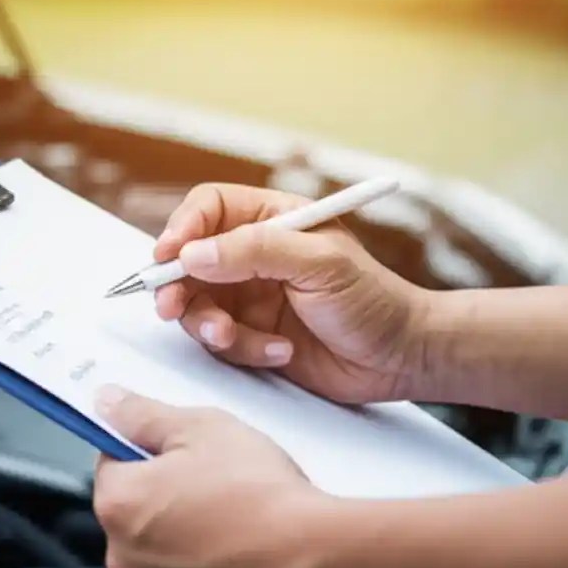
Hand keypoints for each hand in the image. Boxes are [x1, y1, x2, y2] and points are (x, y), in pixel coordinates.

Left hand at [92, 385, 339, 567]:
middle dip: (164, 487)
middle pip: (133, 505)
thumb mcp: (200, 427)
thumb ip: (143, 414)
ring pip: (160, 543)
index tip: (174, 444)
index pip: (110, 459)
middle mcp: (126, 556)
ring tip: (231, 509)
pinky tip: (238, 541)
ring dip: (184, 526)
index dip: (146, 445)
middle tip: (210, 473)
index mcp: (118, 505)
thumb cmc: (261, 497)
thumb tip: (109, 403)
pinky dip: (205, 560)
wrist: (315, 558)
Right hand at [155, 183, 431, 403]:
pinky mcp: (251, 334)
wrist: (400, 358)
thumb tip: (192, 253)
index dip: (181, 229)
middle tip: (172, 307)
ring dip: (211, 326)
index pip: (209, 209)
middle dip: (178, 286)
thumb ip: (254, 251)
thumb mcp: (319, 263)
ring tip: (237, 338)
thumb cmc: (373, 300)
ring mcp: (249, 296)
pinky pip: (221, 342)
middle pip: (189, 260)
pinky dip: (245, 350)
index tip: (168, 255)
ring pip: (197, 305)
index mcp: (271, 219)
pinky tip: (281, 352)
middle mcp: (253, 255)